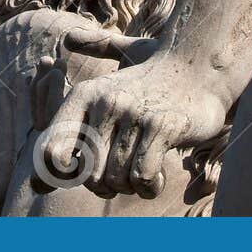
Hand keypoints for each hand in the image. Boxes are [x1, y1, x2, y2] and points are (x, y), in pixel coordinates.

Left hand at [37, 55, 226, 198]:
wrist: (200, 64)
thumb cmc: (150, 79)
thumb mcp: (106, 83)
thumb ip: (66, 107)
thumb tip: (51, 104)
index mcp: (84, 94)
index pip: (54, 149)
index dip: (56, 175)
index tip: (73, 181)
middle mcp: (105, 102)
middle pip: (89, 175)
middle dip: (104, 187)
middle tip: (119, 180)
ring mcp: (133, 113)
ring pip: (117, 179)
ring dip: (131, 187)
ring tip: (143, 174)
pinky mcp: (162, 125)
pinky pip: (143, 176)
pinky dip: (150, 185)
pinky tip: (159, 175)